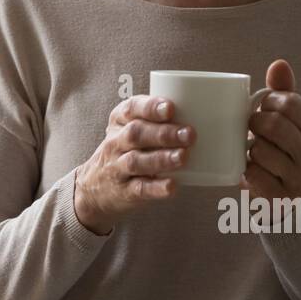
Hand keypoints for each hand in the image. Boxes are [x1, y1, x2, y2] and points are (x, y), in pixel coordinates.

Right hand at [73, 95, 193, 235]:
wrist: (94, 189)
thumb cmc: (124, 152)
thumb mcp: (129, 130)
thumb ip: (156, 120)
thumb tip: (206, 113)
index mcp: (119, 122)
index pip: (130, 109)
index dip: (150, 107)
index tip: (170, 108)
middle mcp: (116, 143)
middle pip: (136, 134)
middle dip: (163, 133)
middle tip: (189, 134)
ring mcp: (118, 168)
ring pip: (136, 161)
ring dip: (161, 159)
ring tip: (183, 157)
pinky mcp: (124, 191)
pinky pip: (139, 189)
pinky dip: (156, 188)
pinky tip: (171, 186)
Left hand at [240, 59, 300, 202]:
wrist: (287, 190)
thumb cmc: (282, 145)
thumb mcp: (288, 117)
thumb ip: (283, 91)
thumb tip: (279, 64)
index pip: (290, 102)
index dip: (268, 101)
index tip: (263, 107)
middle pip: (274, 125)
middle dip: (254, 123)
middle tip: (251, 127)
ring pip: (260, 150)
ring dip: (249, 148)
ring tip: (252, 150)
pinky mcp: (283, 198)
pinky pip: (253, 176)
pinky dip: (246, 170)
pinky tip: (250, 169)